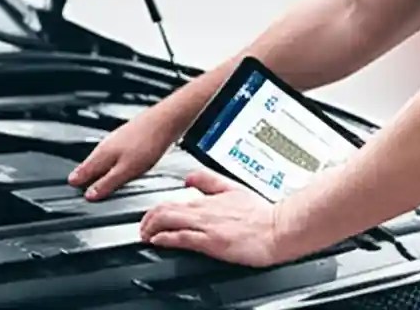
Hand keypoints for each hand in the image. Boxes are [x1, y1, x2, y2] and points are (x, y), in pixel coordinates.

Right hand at [68, 108, 180, 199]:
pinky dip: (107, 157)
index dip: (78, 178)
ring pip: (100, 154)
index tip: (70, 184)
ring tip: (89, 170)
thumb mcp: (127, 170)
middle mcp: (107, 144)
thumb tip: (90, 194)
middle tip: (75, 178)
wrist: (165, 121)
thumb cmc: (148, 143)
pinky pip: (111, 149)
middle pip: (91, 161)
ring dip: (94, 164)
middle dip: (83, 171)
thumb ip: (108, 183)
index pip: (85, 169)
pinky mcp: (128, 135)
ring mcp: (117, 138)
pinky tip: (113, 158)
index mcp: (104, 154)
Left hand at [139, 169, 296, 266]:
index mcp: (207, 199)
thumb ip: (209, 180)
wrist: (277, 229)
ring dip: (151, 228)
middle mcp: (203, 211)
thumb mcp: (232, 187)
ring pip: (169, 221)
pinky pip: (182, 238)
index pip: (171, 200)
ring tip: (145, 235)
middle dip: (147, 219)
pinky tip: (158, 241)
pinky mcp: (212, 242)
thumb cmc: (261, 213)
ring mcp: (206, 226)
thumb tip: (189, 177)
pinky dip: (165, 238)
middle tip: (142, 228)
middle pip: (164, 210)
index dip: (155, 209)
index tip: (149, 217)